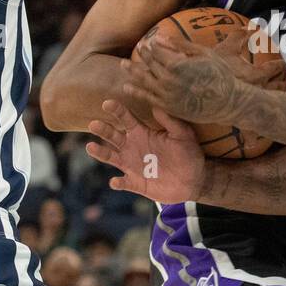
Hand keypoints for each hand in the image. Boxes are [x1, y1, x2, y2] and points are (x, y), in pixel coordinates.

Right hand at [86, 100, 205, 202]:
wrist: (194, 180)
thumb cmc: (188, 154)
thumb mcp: (183, 135)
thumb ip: (170, 122)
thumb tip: (157, 106)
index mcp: (142, 133)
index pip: (126, 118)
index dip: (116, 110)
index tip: (107, 103)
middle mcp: (132, 147)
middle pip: (113, 136)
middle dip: (103, 129)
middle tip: (94, 124)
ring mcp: (132, 166)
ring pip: (111, 157)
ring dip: (101, 152)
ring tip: (91, 147)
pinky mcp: (135, 183)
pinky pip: (123, 183)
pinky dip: (117, 182)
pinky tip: (115, 181)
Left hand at [124, 28, 282, 123]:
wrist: (229, 102)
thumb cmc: (220, 74)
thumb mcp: (203, 54)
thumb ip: (180, 45)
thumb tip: (160, 37)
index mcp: (177, 65)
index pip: (157, 52)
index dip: (151, 46)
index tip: (147, 42)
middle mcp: (169, 80)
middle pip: (149, 65)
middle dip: (142, 56)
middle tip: (136, 49)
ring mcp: (168, 95)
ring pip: (144, 82)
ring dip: (133, 72)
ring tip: (123, 65)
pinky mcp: (169, 107)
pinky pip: (148, 99)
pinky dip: (136, 92)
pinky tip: (127, 87)